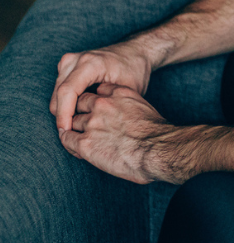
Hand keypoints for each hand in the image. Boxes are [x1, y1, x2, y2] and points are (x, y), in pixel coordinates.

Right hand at [51, 38, 163, 131]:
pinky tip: (80, 114)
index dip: (64, 114)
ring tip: (79, 126)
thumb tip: (93, 129)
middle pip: (59, 94)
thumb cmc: (134, 71)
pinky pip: (60, 90)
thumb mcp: (128, 90)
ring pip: (57, 94)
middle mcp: (75, 60)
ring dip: (64, 111)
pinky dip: (67, 103)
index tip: (66, 132)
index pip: (68, 91)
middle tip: (74, 136)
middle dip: (63, 116)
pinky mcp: (66, 66)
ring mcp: (68, 61)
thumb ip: (109, 106)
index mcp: (91, 63)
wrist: (134, 52)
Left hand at [58, 83, 175, 184]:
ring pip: (71, 122)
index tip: (100, 110)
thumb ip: (129, 104)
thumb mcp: (145, 108)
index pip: (97, 90)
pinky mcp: (84, 143)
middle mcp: (102, 104)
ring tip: (84, 139)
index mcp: (119, 94)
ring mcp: (91, 123)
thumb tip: (124, 113)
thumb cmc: (157, 134)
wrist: (158, 151)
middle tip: (88, 125)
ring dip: (74, 130)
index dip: (96, 101)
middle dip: (81, 113)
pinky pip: (66, 139)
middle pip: (80, 103)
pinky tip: (77, 149)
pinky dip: (69, 144)